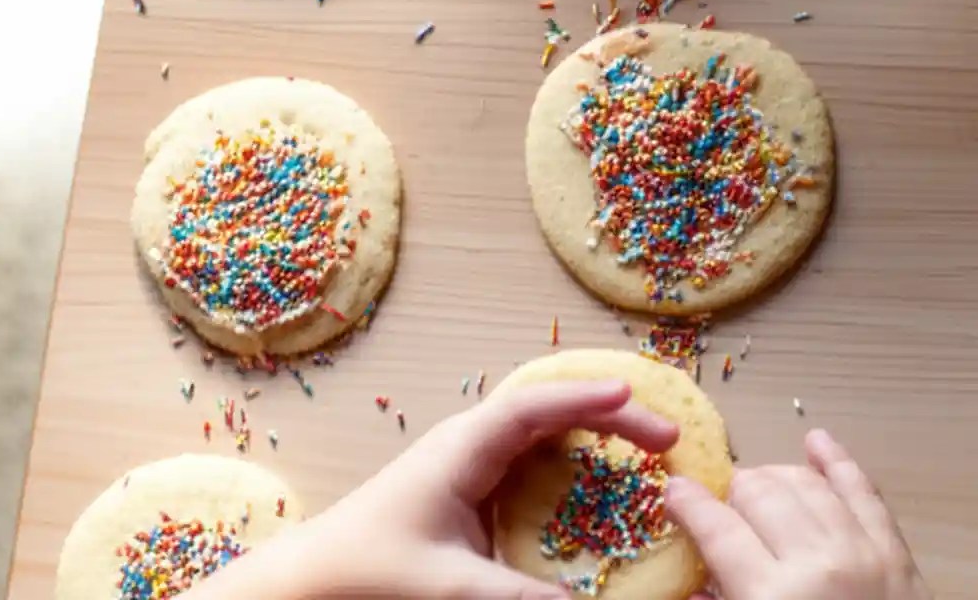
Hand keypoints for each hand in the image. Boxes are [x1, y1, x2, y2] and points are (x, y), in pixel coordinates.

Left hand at [185, 380, 679, 599]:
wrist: (310, 580)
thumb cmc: (367, 574)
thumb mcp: (450, 589)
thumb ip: (521, 598)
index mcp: (461, 451)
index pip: (533, 408)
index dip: (586, 399)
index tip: (635, 398)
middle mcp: (468, 444)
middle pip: (550, 408)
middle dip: (610, 413)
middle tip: (667, 437)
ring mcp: (468, 462)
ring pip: (543, 428)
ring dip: (595, 430)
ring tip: (649, 446)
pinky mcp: (470, 486)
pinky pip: (532, 457)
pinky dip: (573, 458)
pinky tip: (601, 480)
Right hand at [667, 429, 930, 599]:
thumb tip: (693, 584)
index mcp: (769, 596)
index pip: (717, 527)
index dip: (688, 503)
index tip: (673, 492)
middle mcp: (815, 563)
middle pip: (758, 493)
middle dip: (731, 491)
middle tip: (720, 506)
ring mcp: (862, 553)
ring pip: (805, 484)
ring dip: (774, 477)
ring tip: (757, 487)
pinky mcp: (898, 555)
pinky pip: (864, 492)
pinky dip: (838, 462)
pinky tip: (817, 441)